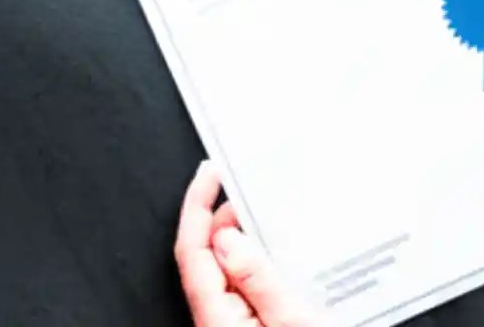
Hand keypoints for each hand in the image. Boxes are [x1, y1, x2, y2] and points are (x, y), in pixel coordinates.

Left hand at [174, 162, 316, 326]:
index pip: (192, 248)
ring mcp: (228, 324)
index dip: (197, 203)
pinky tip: (276, 260)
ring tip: (270, 221)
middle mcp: (215, 321)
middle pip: (206, 256)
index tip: (211, 172)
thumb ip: (258, 281)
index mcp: (216, 317)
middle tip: (251, 193)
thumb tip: (228, 238)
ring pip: (226, 271)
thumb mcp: (291, 322)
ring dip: (243, 241)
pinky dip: (254, 264)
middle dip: (223, 217)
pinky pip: (241, 288)